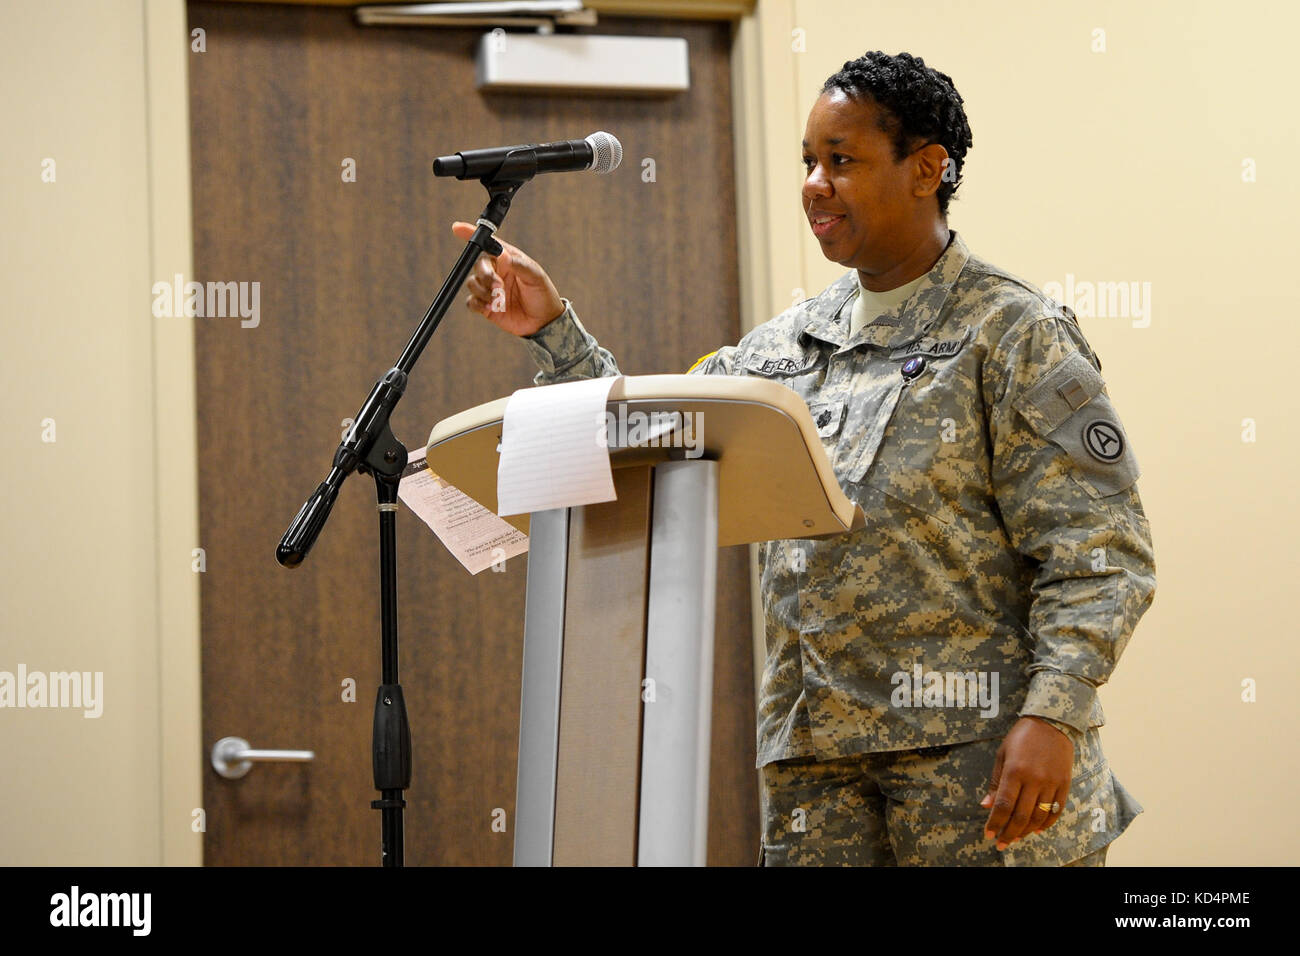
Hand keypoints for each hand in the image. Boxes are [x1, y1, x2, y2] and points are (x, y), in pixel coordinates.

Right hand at [452, 221, 564, 336]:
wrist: (543, 322)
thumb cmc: (543, 294)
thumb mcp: (536, 277)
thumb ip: (520, 265)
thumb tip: (504, 256)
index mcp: (508, 259)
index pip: (488, 243)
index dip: (471, 234)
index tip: (457, 228)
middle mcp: (497, 271)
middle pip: (478, 265)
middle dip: (485, 275)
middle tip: (498, 286)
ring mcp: (490, 289)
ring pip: (472, 283)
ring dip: (483, 291)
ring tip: (498, 301)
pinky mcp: (486, 306)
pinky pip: (472, 302)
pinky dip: (478, 304)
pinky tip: (490, 309)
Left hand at [980, 716, 1073, 850]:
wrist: (1051, 722)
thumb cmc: (1021, 737)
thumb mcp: (1002, 754)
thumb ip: (996, 782)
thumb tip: (987, 806)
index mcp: (1015, 771)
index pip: (1004, 805)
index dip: (996, 823)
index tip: (989, 834)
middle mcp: (1034, 779)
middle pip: (1021, 815)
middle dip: (1009, 833)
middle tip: (1001, 843)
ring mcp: (1051, 783)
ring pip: (1039, 816)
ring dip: (1026, 831)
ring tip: (1016, 837)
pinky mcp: (1064, 784)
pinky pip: (1056, 810)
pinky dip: (1046, 823)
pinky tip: (1037, 829)